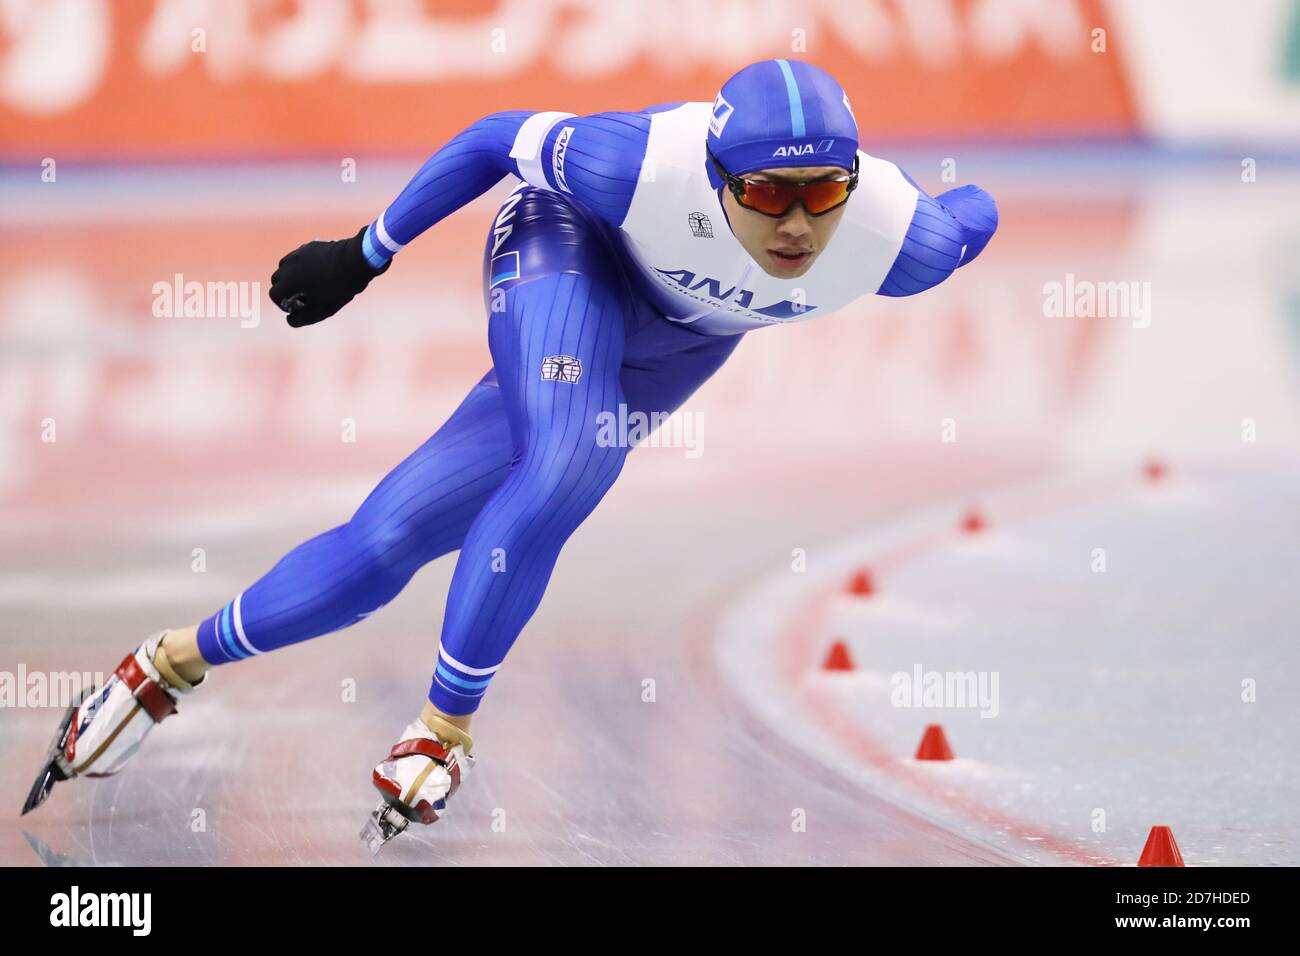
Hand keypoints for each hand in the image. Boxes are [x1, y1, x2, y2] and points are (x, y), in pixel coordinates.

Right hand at [269, 226, 389, 327]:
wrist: (355, 262)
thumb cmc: (338, 288)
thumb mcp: (321, 310)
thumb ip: (301, 319)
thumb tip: (289, 319)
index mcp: (288, 280)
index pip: (274, 294)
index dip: (282, 304)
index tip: (295, 308)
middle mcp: (289, 264)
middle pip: (277, 279)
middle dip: (285, 290)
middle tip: (301, 297)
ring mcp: (299, 252)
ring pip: (286, 266)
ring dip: (291, 277)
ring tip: (309, 285)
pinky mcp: (310, 245)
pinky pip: (299, 258)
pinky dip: (302, 267)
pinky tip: (319, 273)